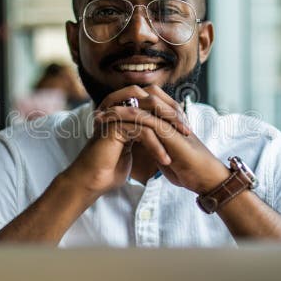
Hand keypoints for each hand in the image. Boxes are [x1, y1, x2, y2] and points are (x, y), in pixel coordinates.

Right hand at [64, 85, 191, 195]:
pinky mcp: (114, 126)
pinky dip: (155, 145)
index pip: (154, 100)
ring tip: (180, 144)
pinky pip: (141, 131)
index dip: (172, 110)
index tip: (186, 127)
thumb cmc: (112, 167)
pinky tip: (165, 159)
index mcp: (126, 109)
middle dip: (172, 115)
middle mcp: (120, 107)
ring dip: (167, 129)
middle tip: (187, 130)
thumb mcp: (136, 147)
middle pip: (153, 100)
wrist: (93, 180)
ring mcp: (116, 115)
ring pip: (148, 114)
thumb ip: (148, 134)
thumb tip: (168, 130)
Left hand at [93, 85, 229, 194]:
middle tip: (102, 107)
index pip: (150, 98)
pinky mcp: (169, 131)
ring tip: (100, 114)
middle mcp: (172, 114)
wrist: (202, 177)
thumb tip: (138, 141)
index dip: (130, 100)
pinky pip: (144, 118)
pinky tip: (111, 120)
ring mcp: (171, 120)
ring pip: (144, 103)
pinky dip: (125, 117)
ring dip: (120, 106)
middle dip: (123, 97)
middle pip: (147, 93)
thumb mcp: (164, 150)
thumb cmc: (186, 167)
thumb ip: (153, 141)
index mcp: (172, 117)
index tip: (108, 110)